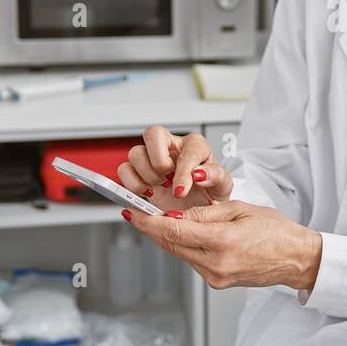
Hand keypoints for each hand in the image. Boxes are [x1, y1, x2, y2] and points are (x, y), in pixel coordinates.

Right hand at [117, 126, 232, 209]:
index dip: (183, 171)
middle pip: (152, 134)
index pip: (187, 148)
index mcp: (195, 146)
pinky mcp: (138, 173)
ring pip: (135, 153)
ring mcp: (152, 159)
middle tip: (168, 181)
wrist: (199, 211)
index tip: (182, 190)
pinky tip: (148, 193)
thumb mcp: (222, 186)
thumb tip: (200, 173)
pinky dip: (133, 184)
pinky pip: (124, 170)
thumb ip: (216, 176)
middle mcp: (171, 148)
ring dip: (147, 176)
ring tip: (160, 188)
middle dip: (159, 163)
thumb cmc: (210, 194)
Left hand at [126, 201, 322, 291]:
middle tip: (138, 213)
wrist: (295, 258)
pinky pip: (192, 260)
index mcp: (223, 241)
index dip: (148, 222)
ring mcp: (215, 277)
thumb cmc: (276, 231)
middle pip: (171, 245)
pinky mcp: (217, 282)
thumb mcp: (240, 210)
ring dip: (168, 238)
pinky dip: (185, 246)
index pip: (173, 232)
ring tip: (160, 220)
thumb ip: (205, 213)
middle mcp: (216, 264)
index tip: (132, 212)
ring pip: (180, 253)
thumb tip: (176, 215)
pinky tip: (185, 235)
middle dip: (152, 229)